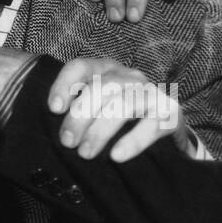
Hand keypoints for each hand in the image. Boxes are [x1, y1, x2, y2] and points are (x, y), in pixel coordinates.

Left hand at [47, 57, 188, 162]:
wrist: (169, 133)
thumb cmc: (124, 123)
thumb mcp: (98, 111)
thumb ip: (76, 112)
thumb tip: (50, 126)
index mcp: (107, 72)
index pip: (82, 67)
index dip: (65, 84)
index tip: (53, 109)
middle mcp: (129, 77)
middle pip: (102, 87)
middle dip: (80, 115)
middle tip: (68, 142)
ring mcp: (152, 93)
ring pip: (124, 103)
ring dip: (100, 130)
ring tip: (86, 153)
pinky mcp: (171, 113)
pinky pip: (151, 125)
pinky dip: (133, 141)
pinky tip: (116, 156)